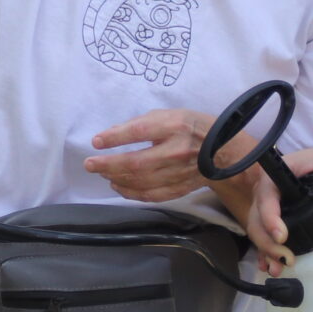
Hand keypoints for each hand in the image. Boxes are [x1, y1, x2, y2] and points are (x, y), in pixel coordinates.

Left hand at [85, 109, 217, 201]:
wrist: (223, 152)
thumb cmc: (190, 127)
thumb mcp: (167, 115)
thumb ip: (140, 123)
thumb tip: (110, 135)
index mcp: (175, 126)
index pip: (140, 131)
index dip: (116, 137)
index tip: (96, 141)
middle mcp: (177, 151)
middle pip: (137, 163)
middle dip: (109, 165)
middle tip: (89, 164)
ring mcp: (179, 173)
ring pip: (142, 182)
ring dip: (116, 179)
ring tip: (102, 173)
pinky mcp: (180, 189)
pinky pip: (151, 195)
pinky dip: (131, 193)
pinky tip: (118, 186)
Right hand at [245, 142, 312, 271]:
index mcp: (277, 175)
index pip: (267, 196)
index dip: (270, 217)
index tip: (282, 236)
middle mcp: (269, 192)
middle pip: (257, 218)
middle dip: (266, 241)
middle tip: (286, 258)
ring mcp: (271, 207)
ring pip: (259, 231)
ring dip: (265, 251)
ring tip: (278, 269)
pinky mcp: (277, 219)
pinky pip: (266, 237)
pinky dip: (266, 253)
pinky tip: (270, 266)